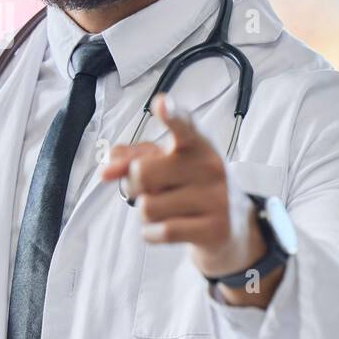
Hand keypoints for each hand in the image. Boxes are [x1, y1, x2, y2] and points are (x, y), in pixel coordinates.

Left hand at [99, 93, 264, 281]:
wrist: (232, 224)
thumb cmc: (190, 186)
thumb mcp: (165, 164)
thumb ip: (131, 159)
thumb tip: (106, 170)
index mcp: (196, 144)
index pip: (184, 125)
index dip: (171, 115)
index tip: (162, 104)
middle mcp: (210, 166)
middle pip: (142, 173)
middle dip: (135, 187)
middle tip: (153, 189)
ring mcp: (216, 198)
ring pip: (148, 207)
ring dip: (147, 214)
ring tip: (167, 210)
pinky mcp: (215, 228)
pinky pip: (161, 232)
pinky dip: (152, 234)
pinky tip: (166, 229)